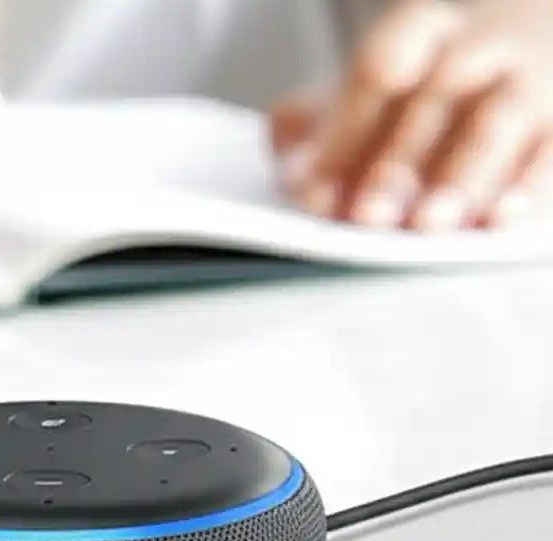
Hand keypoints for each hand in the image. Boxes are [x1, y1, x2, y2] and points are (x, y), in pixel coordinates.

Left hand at [272, 0, 552, 230]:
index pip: (380, 70)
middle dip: (396, 164)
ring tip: (426, 226)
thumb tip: (295, 176)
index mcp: (420, 31)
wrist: (523, 58)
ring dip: (459, 179)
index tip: (315, 187)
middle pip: (435, 98)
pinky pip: (551, 151)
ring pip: (497, 122)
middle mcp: (479, 48)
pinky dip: (525, 188)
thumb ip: (312, 128)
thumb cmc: (425, 93)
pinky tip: (496, 221)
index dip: (346, 131)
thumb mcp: (362, 96)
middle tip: (367, 218)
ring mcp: (531, 80)